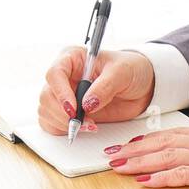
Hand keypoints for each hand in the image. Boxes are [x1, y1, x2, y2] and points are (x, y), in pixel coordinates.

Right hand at [38, 46, 156, 135]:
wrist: (141, 87)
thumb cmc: (131, 70)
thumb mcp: (122, 72)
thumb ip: (105, 86)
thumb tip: (87, 103)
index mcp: (72, 58)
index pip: (54, 73)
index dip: (60, 92)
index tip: (73, 108)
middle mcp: (65, 76)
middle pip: (46, 95)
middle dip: (62, 113)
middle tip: (83, 122)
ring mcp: (65, 95)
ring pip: (46, 111)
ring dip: (63, 123)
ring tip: (89, 125)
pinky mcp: (68, 112)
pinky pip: (52, 123)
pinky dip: (62, 130)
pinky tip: (82, 128)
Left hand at [103, 126, 188, 188]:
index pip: (171, 134)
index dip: (147, 138)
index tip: (128, 143)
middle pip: (162, 143)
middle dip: (134, 149)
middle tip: (111, 155)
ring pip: (167, 156)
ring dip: (140, 162)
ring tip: (120, 167)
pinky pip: (185, 174)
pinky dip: (163, 178)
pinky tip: (146, 182)